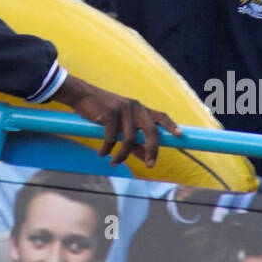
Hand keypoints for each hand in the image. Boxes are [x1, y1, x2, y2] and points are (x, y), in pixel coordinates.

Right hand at [53, 75, 180, 166]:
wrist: (82, 95)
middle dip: (152, 151)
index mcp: (139, 108)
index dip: (171, 126)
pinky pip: (111, 138)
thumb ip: (133, 139)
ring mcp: (123, 109)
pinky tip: (102, 153)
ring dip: (122, 156)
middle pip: (151, 132)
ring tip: (114, 162)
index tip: (180, 136)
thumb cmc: (102, 110)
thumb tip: (143, 156)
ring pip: (129, 140)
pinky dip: (107, 149)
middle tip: (149, 165)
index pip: (160, 116)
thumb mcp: (119, 124)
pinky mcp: (110, 113)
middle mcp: (135, 107)